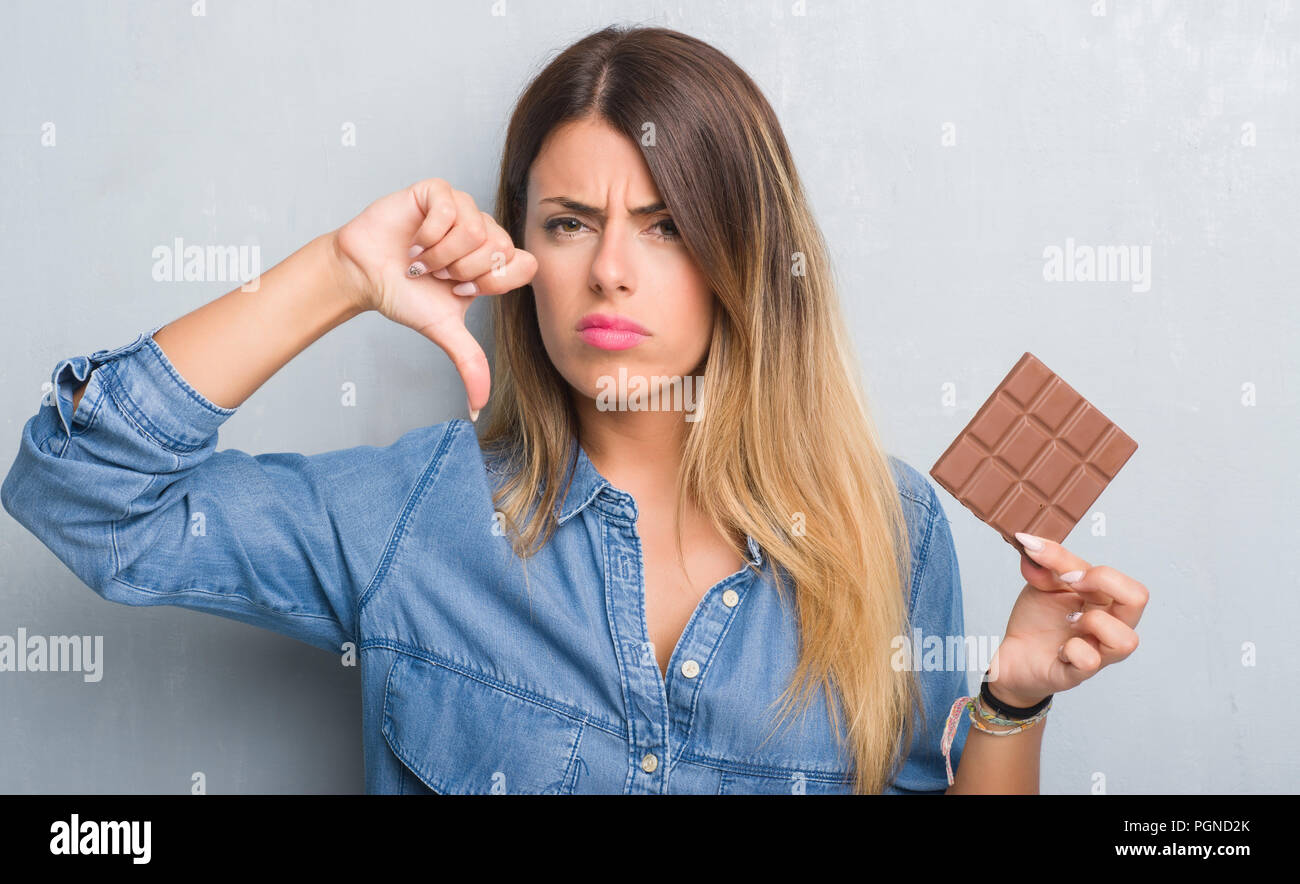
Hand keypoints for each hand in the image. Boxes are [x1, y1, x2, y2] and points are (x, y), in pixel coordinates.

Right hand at [331, 178, 537, 414]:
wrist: (364, 276)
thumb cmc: (406, 296)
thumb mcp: (445, 331)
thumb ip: (470, 364)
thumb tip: (477, 411)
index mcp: (495, 260)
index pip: (524, 265)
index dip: (491, 282)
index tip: (461, 290)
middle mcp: (484, 231)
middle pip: (500, 249)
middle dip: (462, 271)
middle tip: (438, 274)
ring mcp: (462, 207)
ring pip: (476, 229)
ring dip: (441, 254)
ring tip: (423, 258)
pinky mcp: (437, 190)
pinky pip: (450, 207)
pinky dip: (429, 234)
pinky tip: (414, 241)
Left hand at [983, 532, 1148, 707]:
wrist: (1013, 654)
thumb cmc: (1038, 620)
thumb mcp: (1042, 584)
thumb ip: (1045, 563)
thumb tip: (1033, 543)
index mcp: (1106, 602)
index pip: (1121, 579)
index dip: (1091, 568)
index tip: (1058, 572)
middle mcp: (1110, 627)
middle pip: (1138, 598)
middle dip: (1104, 581)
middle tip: (1071, 585)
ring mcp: (1097, 653)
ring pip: (1127, 640)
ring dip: (1094, 622)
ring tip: (1070, 622)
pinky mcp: (1076, 674)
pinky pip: (1089, 662)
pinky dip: (1072, 650)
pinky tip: (1059, 648)